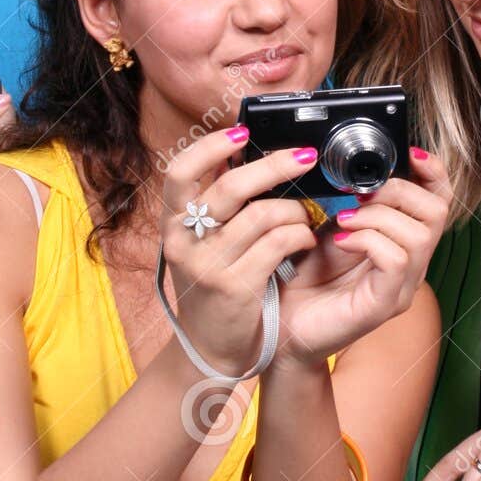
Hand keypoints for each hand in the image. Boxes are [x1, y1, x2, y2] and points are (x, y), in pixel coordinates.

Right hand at [158, 126, 318, 376]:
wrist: (210, 350)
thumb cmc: (214, 288)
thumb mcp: (203, 245)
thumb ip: (219, 209)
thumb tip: (254, 160)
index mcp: (173, 224)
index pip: (179, 171)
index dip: (211, 146)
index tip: (243, 131)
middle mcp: (182, 241)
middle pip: (230, 188)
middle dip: (274, 166)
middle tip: (306, 157)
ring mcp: (206, 265)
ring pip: (262, 215)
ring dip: (295, 210)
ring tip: (307, 215)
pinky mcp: (233, 287)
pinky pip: (276, 245)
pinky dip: (299, 237)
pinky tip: (306, 241)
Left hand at [274, 147, 450, 364]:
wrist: (278, 325)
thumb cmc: (302, 277)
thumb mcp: (327, 224)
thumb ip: (348, 199)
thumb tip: (349, 164)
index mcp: (401, 242)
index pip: (439, 201)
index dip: (433, 172)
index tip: (409, 154)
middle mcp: (411, 266)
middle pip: (437, 213)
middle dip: (398, 191)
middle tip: (359, 196)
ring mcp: (401, 288)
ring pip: (418, 235)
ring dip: (377, 216)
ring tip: (344, 221)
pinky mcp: (383, 305)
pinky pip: (395, 259)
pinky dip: (368, 240)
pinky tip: (341, 241)